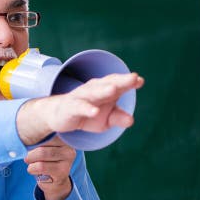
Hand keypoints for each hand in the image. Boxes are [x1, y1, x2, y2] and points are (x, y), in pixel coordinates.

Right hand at [17, 72, 143, 145]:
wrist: (59, 115)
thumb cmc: (87, 113)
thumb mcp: (105, 120)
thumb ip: (118, 118)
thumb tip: (131, 120)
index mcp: (105, 89)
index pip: (118, 83)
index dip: (128, 81)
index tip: (140, 81)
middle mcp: (93, 90)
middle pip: (108, 83)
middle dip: (120, 81)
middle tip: (133, 78)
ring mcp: (81, 97)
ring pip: (93, 92)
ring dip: (103, 90)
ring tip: (114, 90)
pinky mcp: (70, 107)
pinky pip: (79, 107)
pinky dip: (86, 109)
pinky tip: (94, 111)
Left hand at [23, 140, 74, 199]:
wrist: (55, 182)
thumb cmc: (44, 161)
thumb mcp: (41, 146)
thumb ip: (36, 138)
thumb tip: (22, 134)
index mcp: (62, 136)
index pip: (44, 130)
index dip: (31, 137)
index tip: (26, 141)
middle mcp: (68, 145)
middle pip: (41, 141)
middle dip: (29, 149)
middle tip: (27, 155)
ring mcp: (68, 158)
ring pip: (41, 153)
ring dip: (30, 159)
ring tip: (30, 162)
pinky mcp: (63, 170)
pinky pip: (41, 166)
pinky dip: (32, 168)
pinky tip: (33, 170)